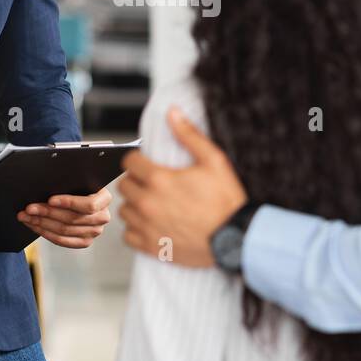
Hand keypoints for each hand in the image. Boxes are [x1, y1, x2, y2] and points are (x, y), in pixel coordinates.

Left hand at [17, 187, 112, 248]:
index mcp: (104, 199)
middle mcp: (102, 217)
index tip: (50, 199)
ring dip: (41, 223)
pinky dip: (45, 232)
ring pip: (64, 230)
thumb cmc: (77, 184)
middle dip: (47, 212)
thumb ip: (68, 180)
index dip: (69, 202)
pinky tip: (33, 225)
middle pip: (72, 219)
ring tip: (26, 216)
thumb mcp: (77, 179)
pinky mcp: (84, 242)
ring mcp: (94, 232)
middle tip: (29, 208)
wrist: (80, 196)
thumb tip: (48, 180)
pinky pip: (62, 241)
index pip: (89, 205)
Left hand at [118, 107, 246, 266]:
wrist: (236, 238)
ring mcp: (147, 226)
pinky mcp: (151, 246)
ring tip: (151, 203)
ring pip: (124, 210)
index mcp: (159, 179)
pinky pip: (127, 236)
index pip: (129, 162)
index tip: (147, 164)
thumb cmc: (226, 201)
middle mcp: (148, 203)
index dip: (138, 160)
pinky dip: (135, 229)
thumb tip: (172, 113)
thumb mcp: (214, 160)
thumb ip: (189, 135)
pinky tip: (149, 224)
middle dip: (136, 181)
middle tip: (152, 183)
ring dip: (134, 204)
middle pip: (124, 185)